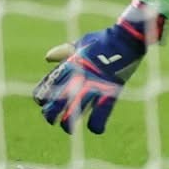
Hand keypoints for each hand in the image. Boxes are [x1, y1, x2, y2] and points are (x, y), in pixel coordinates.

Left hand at [34, 0, 165, 133]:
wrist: (127, 38)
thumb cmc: (104, 39)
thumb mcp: (81, 43)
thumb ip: (64, 52)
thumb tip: (48, 57)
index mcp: (70, 65)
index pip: (47, 85)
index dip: (41, 97)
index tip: (42, 102)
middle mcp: (79, 77)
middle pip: (56, 101)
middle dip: (50, 114)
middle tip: (51, 119)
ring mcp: (95, 85)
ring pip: (75, 111)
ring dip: (68, 123)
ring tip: (67, 129)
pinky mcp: (111, 90)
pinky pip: (102, 113)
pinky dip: (98, 124)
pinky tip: (96, 130)